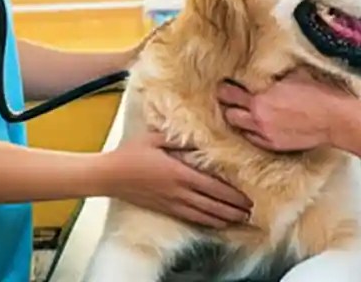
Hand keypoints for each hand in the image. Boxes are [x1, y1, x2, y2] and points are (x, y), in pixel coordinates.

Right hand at [103, 130, 252, 228]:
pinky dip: (207, 222)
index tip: (247, 197)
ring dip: (224, 218)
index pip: (213, 186)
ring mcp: (172, 203)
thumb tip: (200, 140)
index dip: (232, 194)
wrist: (109, 175)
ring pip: (204, 215)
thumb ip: (179, 140)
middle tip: (250, 210)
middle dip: (233, 209)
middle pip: (213, 204)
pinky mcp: (165, 209)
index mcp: (179, 172)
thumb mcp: (156, 138)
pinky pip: (190, 219)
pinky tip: (216, 223)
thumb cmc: (131, 153)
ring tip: (239, 219)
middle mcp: (178, 191)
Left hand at [216, 68, 358, 152]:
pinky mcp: (275, 146)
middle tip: (231, 99)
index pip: (229, 94)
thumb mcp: (294, 74)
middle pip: (229, 114)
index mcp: (260, 98)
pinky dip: (251, 131)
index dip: (225, 88)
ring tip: (244, 112)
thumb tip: (263, 71)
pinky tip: (258, 125)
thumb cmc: (319, 92)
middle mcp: (258, 118)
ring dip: (239, 119)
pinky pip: (253, 139)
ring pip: (239, 128)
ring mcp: (265, 135)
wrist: (337, 119)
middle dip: (228, 105)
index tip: (225, 85)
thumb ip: (273, 75)